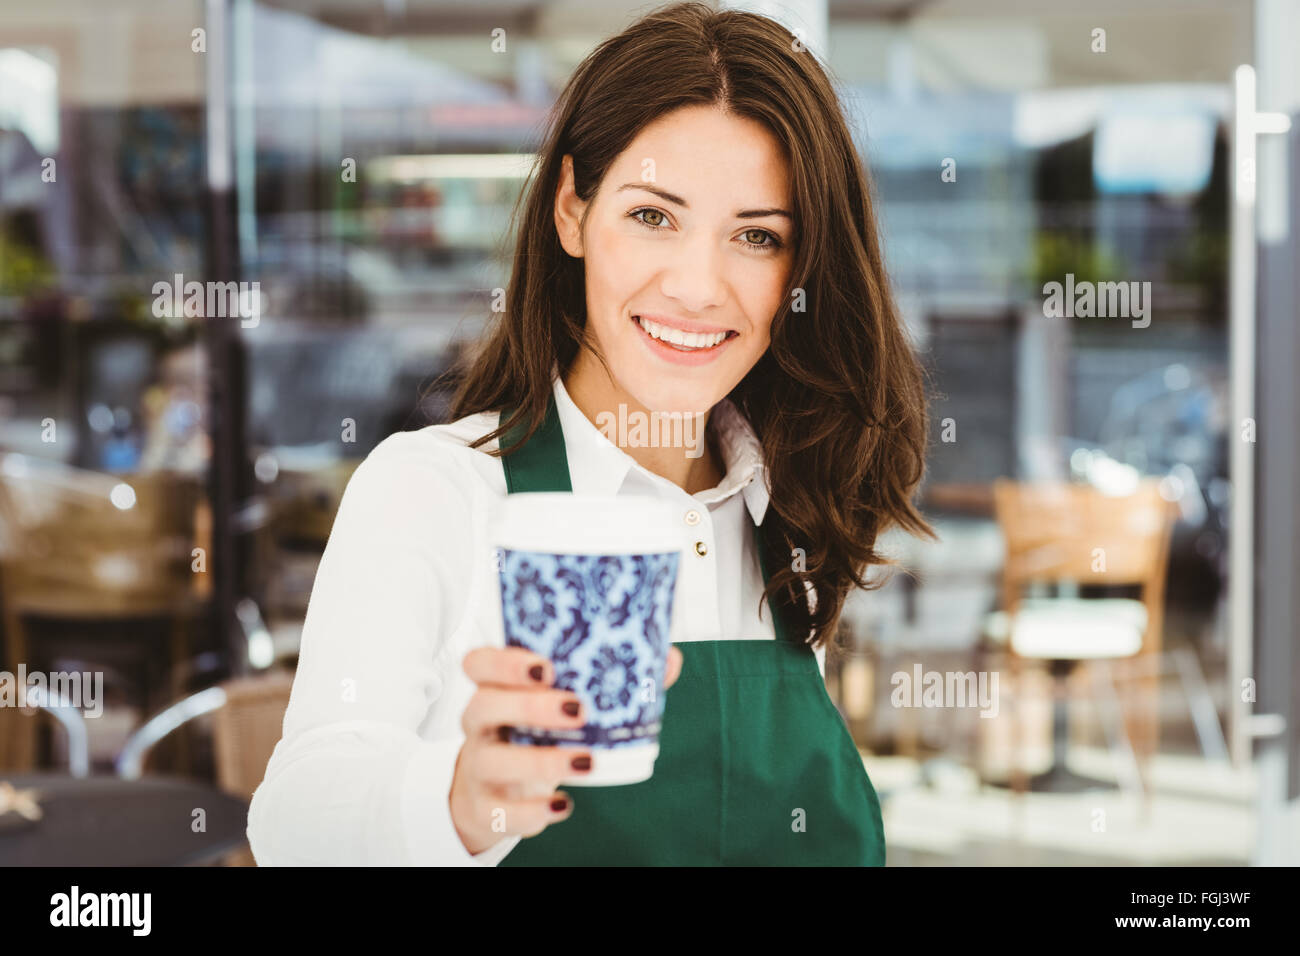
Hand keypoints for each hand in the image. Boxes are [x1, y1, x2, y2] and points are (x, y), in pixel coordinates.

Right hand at [449, 644, 683, 855]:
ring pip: (490, 760)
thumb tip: (669, 658)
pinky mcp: (485, 807)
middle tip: (578, 710)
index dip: (505, 661)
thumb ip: (615, 677)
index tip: (546, 667)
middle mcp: (479, 723)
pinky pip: (500, 811)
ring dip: (540, 761)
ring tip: (586, 762)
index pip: (478, 663)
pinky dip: (532, 811)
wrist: (496, 789)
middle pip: (482, 705)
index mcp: (496, 687)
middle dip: (529, 706)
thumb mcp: (563, 703)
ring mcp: (478, 765)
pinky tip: (563, 805)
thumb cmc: (538, 732)